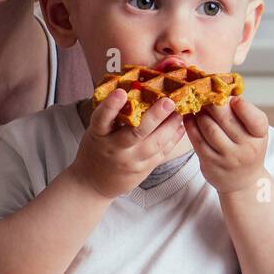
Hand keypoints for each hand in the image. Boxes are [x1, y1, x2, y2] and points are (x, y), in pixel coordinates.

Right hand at [67, 90, 184, 199]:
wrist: (92, 183)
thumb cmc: (95, 150)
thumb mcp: (95, 132)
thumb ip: (111, 117)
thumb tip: (132, 89)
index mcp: (98, 135)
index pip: (102, 119)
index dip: (110, 106)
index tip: (121, 92)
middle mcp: (114, 149)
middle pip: (136, 133)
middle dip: (154, 116)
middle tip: (168, 101)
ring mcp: (130, 161)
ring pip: (154, 144)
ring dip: (170, 126)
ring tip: (180, 111)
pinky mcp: (143, 169)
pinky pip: (161, 153)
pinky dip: (173, 139)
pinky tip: (180, 126)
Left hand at [182, 95, 268, 193]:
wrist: (242, 181)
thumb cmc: (246, 147)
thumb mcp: (253, 132)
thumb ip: (243, 114)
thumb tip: (222, 89)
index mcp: (260, 136)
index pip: (256, 119)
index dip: (243, 106)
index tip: (232, 98)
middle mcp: (247, 148)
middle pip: (226, 119)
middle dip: (212, 103)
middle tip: (203, 93)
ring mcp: (228, 157)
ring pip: (209, 128)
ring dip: (199, 113)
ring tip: (195, 104)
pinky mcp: (211, 163)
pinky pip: (197, 140)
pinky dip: (190, 125)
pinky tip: (188, 117)